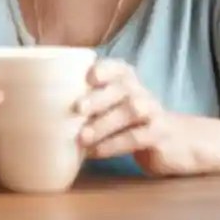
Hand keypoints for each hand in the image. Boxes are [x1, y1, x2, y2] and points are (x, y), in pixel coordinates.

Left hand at [76, 60, 189, 176]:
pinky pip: (138, 137)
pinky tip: (96, 152)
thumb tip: (44, 109)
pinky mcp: (160, 134)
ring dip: (105, 123)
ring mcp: (153, 112)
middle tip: (77, 109)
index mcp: (127, 80)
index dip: (104, 69)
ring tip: (83, 137)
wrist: (176, 142)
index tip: (88, 77)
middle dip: (99, 97)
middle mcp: (141, 91)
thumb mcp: (113, 107)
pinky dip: (115, 144)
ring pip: (131, 111)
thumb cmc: (130, 123)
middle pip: (122, 88)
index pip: (117, 67)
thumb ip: (88, 102)